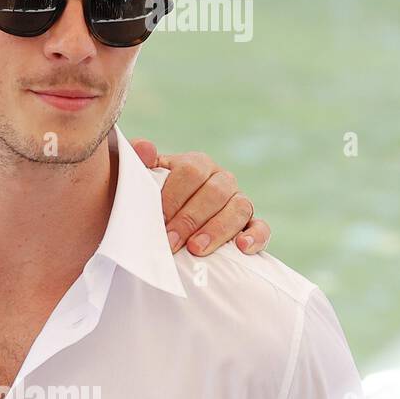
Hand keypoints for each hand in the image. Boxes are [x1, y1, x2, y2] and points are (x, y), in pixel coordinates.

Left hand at [131, 139, 270, 256]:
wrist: (166, 219)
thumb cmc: (152, 196)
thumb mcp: (142, 178)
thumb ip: (138, 160)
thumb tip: (145, 148)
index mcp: (196, 164)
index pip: (190, 172)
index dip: (174, 197)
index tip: (158, 220)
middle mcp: (221, 179)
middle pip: (214, 192)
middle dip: (190, 219)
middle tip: (171, 242)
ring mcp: (239, 200)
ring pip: (238, 209)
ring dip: (217, 230)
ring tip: (196, 249)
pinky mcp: (250, 224)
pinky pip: (261, 227)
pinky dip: (254, 236)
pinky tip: (241, 248)